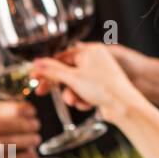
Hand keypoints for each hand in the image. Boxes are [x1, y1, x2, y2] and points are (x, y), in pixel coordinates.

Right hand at [30, 43, 145, 123]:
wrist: (124, 106)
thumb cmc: (104, 88)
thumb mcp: (73, 78)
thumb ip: (52, 70)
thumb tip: (37, 63)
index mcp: (90, 51)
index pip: (61, 57)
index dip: (46, 68)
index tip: (34, 75)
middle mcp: (95, 60)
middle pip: (67, 71)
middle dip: (59, 85)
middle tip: (41, 91)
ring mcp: (99, 74)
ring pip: (75, 84)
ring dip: (72, 94)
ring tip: (75, 101)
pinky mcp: (102, 87)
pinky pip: (84, 91)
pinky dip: (82, 99)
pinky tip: (88, 104)